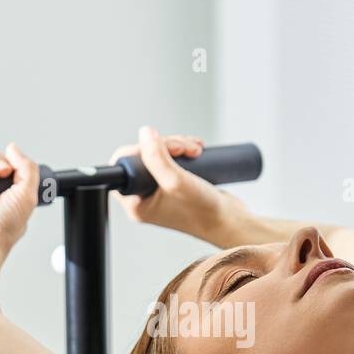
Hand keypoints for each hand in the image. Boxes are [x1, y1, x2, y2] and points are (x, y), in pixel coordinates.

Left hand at [108, 126, 237, 238]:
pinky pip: (171, 159)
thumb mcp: (177, 181)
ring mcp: (160, 191)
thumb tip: (144, 132)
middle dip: (164, 145)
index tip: (162, 149)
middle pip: (142, 156)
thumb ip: (156, 158)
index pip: (123, 167)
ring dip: (177, 145)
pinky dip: (183, 150)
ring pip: (159, 154)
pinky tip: (197, 151)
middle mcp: (145, 198)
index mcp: (136, 204)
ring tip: (196, 150)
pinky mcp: (174, 185)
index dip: (140, 150)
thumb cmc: (204, 210)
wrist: (231, 222)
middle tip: (184, 148)